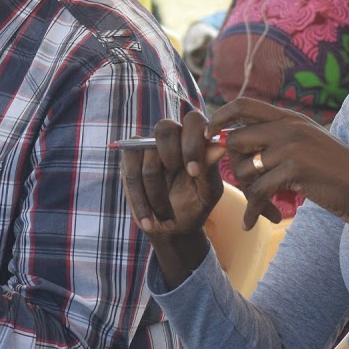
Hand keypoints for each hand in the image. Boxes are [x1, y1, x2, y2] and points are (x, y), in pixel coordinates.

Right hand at [120, 109, 229, 243]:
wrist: (175, 228)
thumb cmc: (196, 204)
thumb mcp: (208, 191)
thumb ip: (211, 168)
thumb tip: (219, 145)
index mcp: (194, 139)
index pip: (193, 121)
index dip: (192, 142)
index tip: (194, 171)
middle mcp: (170, 138)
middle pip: (164, 128)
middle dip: (171, 156)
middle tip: (178, 180)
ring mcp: (147, 147)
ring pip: (148, 157)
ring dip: (157, 194)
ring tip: (168, 219)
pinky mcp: (129, 162)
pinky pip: (130, 172)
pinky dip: (140, 200)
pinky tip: (149, 221)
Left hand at [208, 98, 348, 242]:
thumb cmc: (337, 173)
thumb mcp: (309, 144)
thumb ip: (279, 139)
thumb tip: (237, 142)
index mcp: (290, 118)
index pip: (242, 104)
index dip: (219, 118)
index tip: (208, 136)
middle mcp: (289, 126)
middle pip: (235, 140)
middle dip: (233, 168)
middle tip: (246, 187)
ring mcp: (292, 145)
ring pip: (244, 169)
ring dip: (248, 194)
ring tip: (260, 208)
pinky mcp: (295, 168)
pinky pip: (258, 190)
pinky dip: (253, 210)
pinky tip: (255, 222)